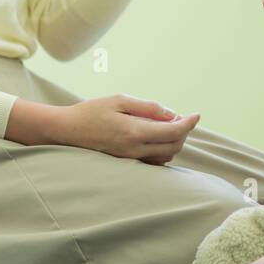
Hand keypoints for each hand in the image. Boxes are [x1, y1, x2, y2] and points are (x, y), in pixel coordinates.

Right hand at [42, 95, 200, 165]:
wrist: (66, 131)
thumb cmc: (91, 111)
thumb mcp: (120, 100)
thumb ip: (147, 107)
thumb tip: (171, 114)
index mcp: (134, 132)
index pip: (173, 131)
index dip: (189, 123)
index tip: (197, 115)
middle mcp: (135, 150)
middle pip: (174, 146)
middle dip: (184, 132)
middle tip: (181, 117)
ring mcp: (130, 159)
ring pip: (166, 156)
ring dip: (174, 141)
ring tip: (169, 125)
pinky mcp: (126, 163)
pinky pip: (154, 162)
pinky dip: (163, 150)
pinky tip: (157, 137)